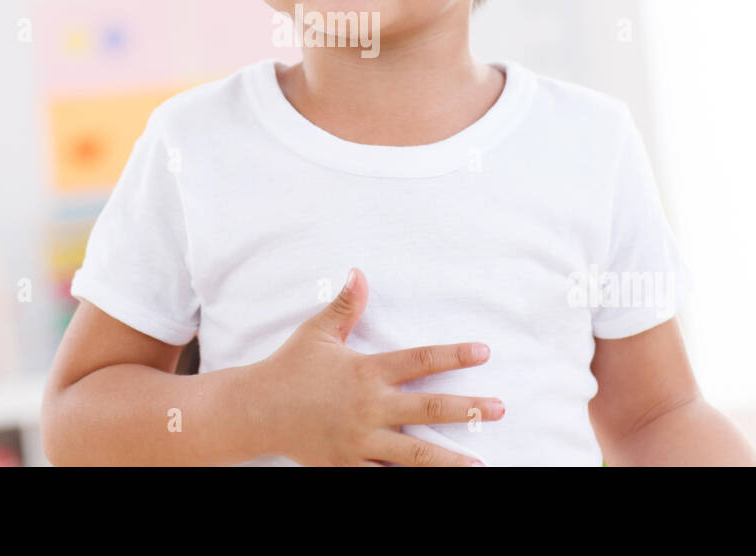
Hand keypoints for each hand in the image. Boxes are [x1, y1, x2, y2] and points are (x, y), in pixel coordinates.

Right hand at [252, 267, 502, 465]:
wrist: (256, 411)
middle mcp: (369, 408)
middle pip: (427, 410)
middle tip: (499, 408)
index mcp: (366, 373)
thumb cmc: (290, 368)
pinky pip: (384, 476)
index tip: (483, 351)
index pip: (418, 360)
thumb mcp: (318, 333)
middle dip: (467, 409)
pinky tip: (435, 482)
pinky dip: (407, 480)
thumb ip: (346, 306)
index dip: (452, 355)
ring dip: (449, 459)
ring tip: (480, 463)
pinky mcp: (349, 465)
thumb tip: (359, 272)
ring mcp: (360, 441)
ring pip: (413, 455)